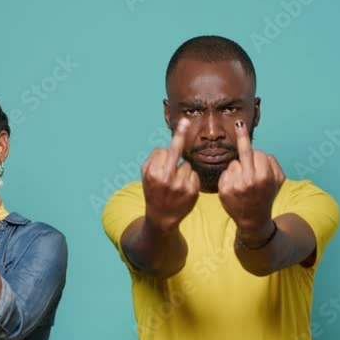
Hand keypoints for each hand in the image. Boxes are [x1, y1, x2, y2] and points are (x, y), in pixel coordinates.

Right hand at [141, 118, 199, 232]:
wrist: (162, 217)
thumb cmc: (153, 191)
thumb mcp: (146, 176)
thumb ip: (154, 160)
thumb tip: (167, 146)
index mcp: (153, 173)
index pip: (162, 151)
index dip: (163, 154)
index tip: (173, 136)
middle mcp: (167, 178)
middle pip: (176, 150)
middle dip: (180, 135)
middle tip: (185, 121)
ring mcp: (181, 184)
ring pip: (186, 164)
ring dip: (182, 170)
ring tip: (175, 184)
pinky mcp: (193, 190)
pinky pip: (193, 174)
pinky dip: (189, 179)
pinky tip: (183, 190)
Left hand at [218, 120, 285, 238]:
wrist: (253, 220)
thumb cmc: (266, 196)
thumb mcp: (278, 181)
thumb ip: (273, 163)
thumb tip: (259, 151)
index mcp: (264, 176)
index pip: (258, 153)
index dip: (258, 157)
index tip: (255, 153)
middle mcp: (250, 179)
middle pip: (244, 151)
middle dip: (242, 136)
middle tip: (239, 123)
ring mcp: (236, 185)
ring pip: (234, 163)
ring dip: (238, 169)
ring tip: (243, 183)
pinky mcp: (224, 190)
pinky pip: (225, 173)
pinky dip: (229, 177)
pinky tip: (235, 188)